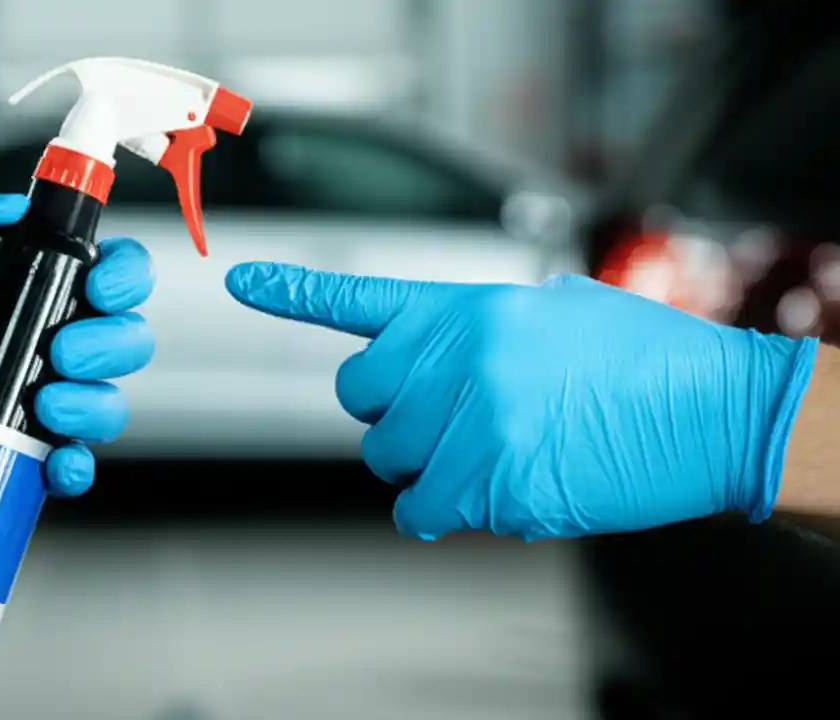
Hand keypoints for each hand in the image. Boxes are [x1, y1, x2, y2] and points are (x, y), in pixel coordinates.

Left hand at [0, 191, 153, 512]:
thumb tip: (16, 206)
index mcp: (45, 296)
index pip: (119, 278)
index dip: (128, 280)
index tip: (100, 287)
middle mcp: (56, 350)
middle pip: (129, 342)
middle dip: (110, 345)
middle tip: (60, 350)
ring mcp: (48, 405)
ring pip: (111, 406)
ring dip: (94, 405)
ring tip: (44, 404)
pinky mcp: (28, 455)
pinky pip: (78, 467)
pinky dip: (78, 468)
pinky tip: (55, 461)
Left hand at [226, 263, 817, 540]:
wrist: (715, 410)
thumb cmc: (644, 360)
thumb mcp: (557, 311)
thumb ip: (484, 326)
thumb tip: (447, 354)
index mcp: (467, 308)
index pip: (360, 300)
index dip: (292, 292)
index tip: (241, 281)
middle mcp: (456, 359)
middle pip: (361, 399)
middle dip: (394, 414)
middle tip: (450, 418)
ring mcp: (470, 422)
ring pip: (389, 460)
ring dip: (424, 465)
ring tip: (493, 450)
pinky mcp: (490, 483)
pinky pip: (421, 511)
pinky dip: (440, 511)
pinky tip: (489, 490)